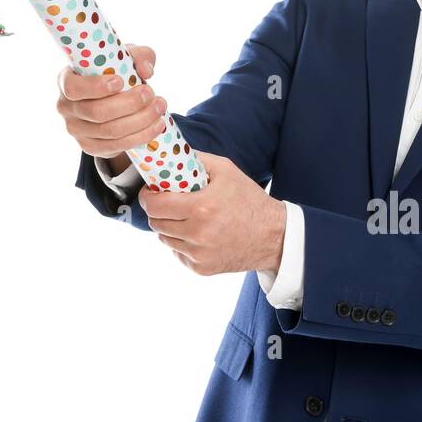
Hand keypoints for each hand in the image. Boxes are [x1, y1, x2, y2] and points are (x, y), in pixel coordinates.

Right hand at [56, 44, 167, 158]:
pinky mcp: (90, 147)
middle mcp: (66, 107)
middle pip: (97, 112)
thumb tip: (146, 70)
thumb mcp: (126, 58)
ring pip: (110, 131)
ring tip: (160, 107)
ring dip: (140, 120)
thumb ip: (138, 56)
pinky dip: (141, 136)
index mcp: (66, 80)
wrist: (113, 99)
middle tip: (150, 92)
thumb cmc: (116, 72)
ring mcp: (76, 130)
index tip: (120, 81)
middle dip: (129, 104)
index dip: (95, 87)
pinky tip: (158, 124)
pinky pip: (117, 146)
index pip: (73, 88)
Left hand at [139, 151, 286, 276]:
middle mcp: (198, 234)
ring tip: (184, 217)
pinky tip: (197, 234)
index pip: (155, 205)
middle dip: (156, 210)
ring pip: (164, 239)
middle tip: (165, 202)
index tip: (150, 191)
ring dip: (168, 227)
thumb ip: (195, 160)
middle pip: (155, 223)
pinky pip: (177, 253)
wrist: (274, 236)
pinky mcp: (202, 269)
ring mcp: (200, 254)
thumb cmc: (249, 199)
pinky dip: (181, 243)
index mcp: (202, 207)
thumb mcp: (225, 170)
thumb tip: (169, 153)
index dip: (148, 196)